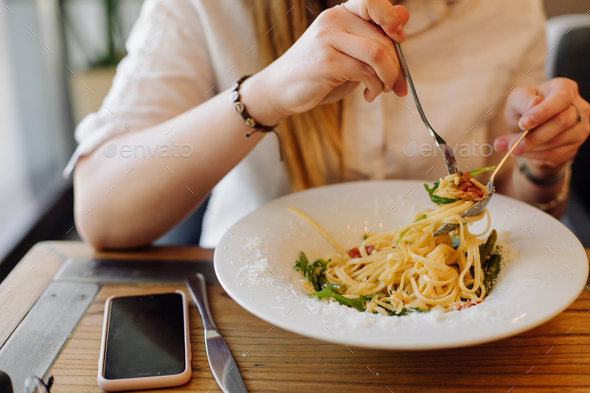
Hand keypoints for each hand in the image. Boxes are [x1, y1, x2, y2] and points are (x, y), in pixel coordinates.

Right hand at [258, 0, 408, 120]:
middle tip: (399, 85)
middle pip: (382, 37)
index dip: (391, 19)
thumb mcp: (350, 51)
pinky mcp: (326, 62)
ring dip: (390, 77)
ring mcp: (328, 40)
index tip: (400, 40)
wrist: (282, 89)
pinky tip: (369, 95)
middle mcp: (333, 21)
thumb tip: (405, 14)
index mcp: (339, 14)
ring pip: (377, 54)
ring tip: (386, 90)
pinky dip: (375, 87)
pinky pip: (365, 72)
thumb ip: (375, 34)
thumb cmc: (319, 72)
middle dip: (398, 65)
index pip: (372, 2)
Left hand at [495, 78, 589, 175]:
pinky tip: (521, 152)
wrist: (529, 127)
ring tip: (510, 148)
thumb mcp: (518, 98)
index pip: (561, 99)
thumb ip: (524, 100)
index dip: (543, 112)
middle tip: (512, 145)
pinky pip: (554, 155)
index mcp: (566, 88)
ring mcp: (580, 129)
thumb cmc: (525, 107)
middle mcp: (580, 107)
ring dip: (530, 148)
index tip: (523, 124)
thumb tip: (534, 104)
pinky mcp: (574, 146)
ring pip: (557, 142)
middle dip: (534, 136)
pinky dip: (534, 156)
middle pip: (562, 122)